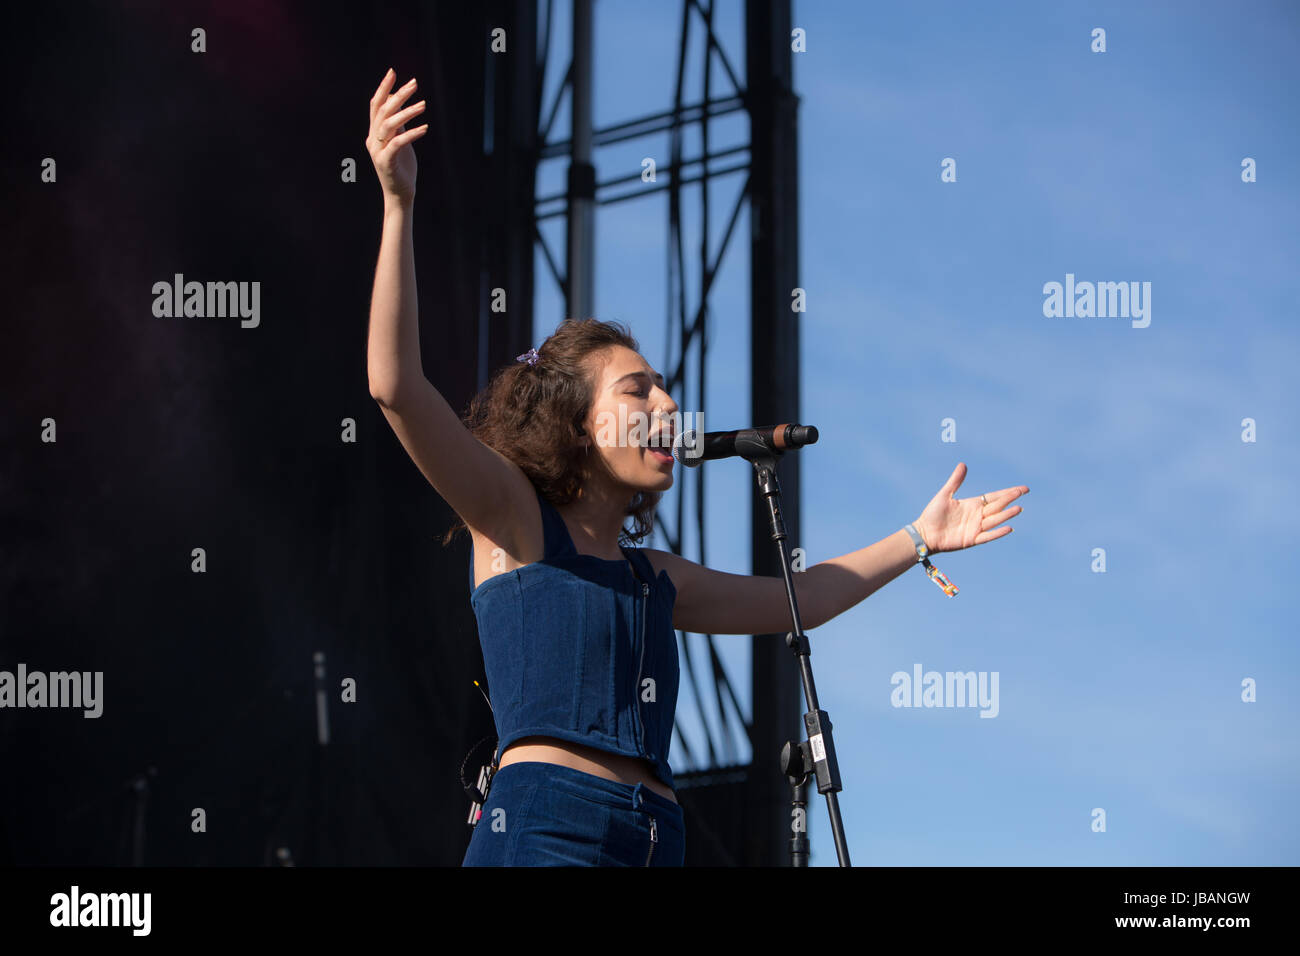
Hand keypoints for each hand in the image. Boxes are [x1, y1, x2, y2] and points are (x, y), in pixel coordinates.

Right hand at [367, 68, 428, 206]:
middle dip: (398, 95)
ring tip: (423, 105)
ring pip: (389, 125)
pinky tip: (424, 128)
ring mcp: (378, 151)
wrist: (400, 194)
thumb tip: (399, 100)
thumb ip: (398, 123)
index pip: (376, 105)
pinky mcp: (386, 162)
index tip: (393, 72)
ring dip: (407, 112)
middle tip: (414, 83)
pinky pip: (397, 143)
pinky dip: (411, 134)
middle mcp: (372, 139)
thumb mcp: (400, 140)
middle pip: (382, 111)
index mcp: (374, 133)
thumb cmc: (401, 167)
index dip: (383, 88)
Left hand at [914, 462, 1027, 554]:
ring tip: (1019, 509)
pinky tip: (1008, 528)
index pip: (994, 497)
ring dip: (1006, 515)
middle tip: (1023, 492)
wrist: (924, 533)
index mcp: (973, 505)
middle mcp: (977, 516)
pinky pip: (987, 536)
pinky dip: (998, 532)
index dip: (1007, 493)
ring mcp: (976, 528)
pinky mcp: (972, 539)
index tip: (1022, 489)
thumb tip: (963, 465)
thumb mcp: (945, 495)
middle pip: (997, 506)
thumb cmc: (933, 514)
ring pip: (995, 520)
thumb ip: (955, 481)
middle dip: (1010, 499)